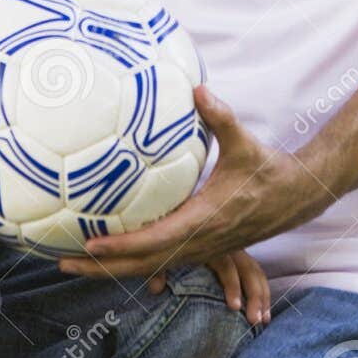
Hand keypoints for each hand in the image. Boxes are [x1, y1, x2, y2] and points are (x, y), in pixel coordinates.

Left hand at [60, 86, 322, 282]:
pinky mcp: (200, 250)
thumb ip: (220, 116)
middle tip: (60, 262)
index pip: (155, 238)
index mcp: (204, 219)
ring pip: (148, 268)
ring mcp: (199, 250)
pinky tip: (108, 258)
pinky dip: (130, 264)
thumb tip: (198, 88)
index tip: (90, 242)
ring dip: (111, 269)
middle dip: (101, 267)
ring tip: (72, 264)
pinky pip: (159, 263)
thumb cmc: (268, 169)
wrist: (296, 197)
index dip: (122, 243)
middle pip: (142, 264)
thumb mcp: (244, 142)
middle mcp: (198, 241)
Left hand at [144, 249, 270, 325]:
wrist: (185, 222)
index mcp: (211, 244)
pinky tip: (265, 311)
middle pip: (248, 269)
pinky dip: (263, 292)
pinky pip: (257, 273)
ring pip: (256, 272)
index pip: (227, 264)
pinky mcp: (242, 256)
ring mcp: (238, 250)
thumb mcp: (164, 253)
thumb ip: (159, 269)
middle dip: (254, 296)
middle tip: (254, 321)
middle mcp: (228, 245)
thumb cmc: (173, 240)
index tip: (234, 307)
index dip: (232, 285)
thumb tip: (155, 289)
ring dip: (262, 296)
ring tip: (263, 321)